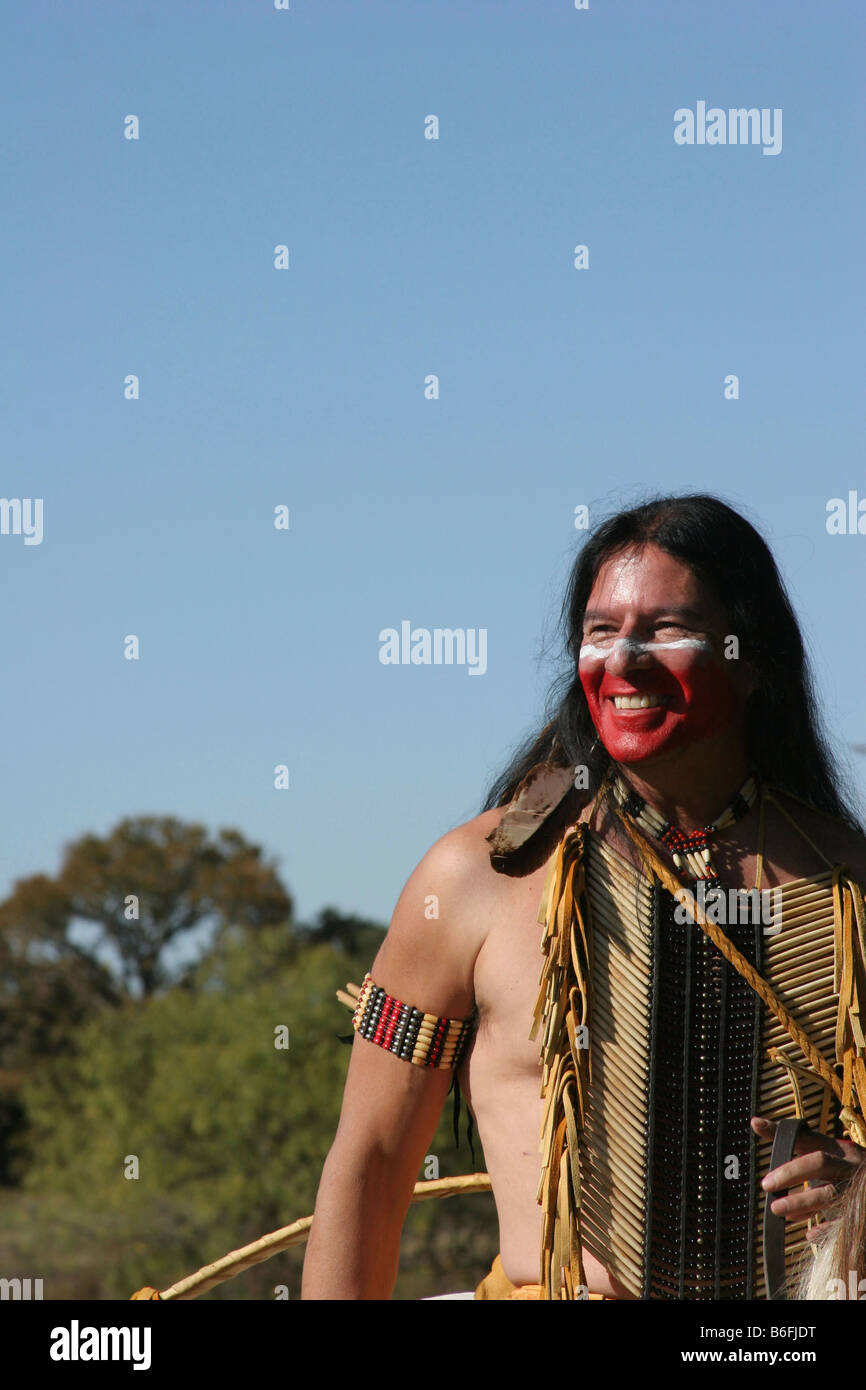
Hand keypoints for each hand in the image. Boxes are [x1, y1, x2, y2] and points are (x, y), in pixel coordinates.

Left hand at [751, 1115, 865, 1236]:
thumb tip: (755, 1124)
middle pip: (819, 1162)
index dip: (782, 1132)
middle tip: (766, 1185)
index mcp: (839, 1149)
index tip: (756, 1125)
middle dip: (791, 1173)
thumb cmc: (847, 1171)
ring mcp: (857, 1188)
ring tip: (777, 1209)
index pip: (808, 1137)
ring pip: (829, 1193)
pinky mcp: (862, 1211)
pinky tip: (809, 1234)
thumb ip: (797, 1142)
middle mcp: (849, 1164)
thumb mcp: (829, 1154)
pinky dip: (825, 1229)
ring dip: (801, 1202)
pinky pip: (843, 1221)